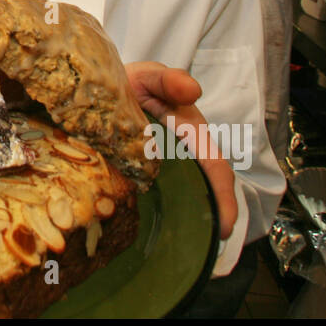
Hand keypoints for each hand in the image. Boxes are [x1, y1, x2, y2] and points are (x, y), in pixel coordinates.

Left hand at [125, 61, 237, 239]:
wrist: (100, 84)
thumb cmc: (131, 80)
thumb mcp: (147, 76)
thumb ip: (167, 80)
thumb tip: (193, 90)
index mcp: (190, 131)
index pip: (214, 167)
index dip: (223, 197)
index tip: (225, 227)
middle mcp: (183, 152)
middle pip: (204, 188)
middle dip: (211, 218)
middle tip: (207, 247)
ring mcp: (165, 164)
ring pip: (184, 196)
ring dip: (190, 220)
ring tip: (188, 248)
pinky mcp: (144, 171)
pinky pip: (158, 195)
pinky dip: (164, 212)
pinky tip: (157, 232)